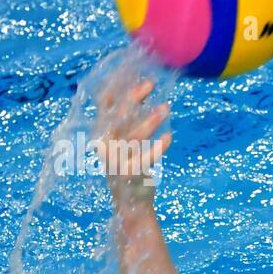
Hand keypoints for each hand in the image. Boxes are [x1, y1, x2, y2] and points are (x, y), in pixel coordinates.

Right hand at [94, 78, 170, 205]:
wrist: (130, 204)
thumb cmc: (130, 166)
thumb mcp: (125, 141)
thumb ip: (129, 119)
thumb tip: (140, 90)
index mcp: (102, 134)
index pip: (104, 105)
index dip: (115, 86)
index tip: (129, 69)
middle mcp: (106, 146)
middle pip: (117, 117)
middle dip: (133, 98)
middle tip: (150, 83)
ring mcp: (117, 161)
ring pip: (133, 137)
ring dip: (150, 120)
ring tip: (166, 108)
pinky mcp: (131, 174)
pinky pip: (145, 159)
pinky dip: (157, 148)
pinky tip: (169, 137)